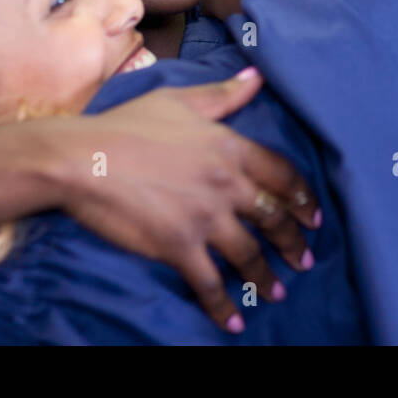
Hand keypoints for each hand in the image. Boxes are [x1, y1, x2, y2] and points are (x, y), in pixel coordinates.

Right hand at [41, 69, 319, 332]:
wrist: (82, 158)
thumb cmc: (127, 124)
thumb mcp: (180, 100)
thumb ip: (225, 94)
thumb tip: (258, 77)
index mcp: (229, 147)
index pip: (282, 174)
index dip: (302, 197)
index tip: (314, 215)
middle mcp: (225, 184)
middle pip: (273, 217)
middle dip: (293, 242)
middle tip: (305, 259)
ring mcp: (204, 217)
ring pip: (249, 254)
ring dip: (266, 277)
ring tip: (278, 291)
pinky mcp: (178, 246)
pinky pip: (209, 282)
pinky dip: (223, 305)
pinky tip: (233, 320)